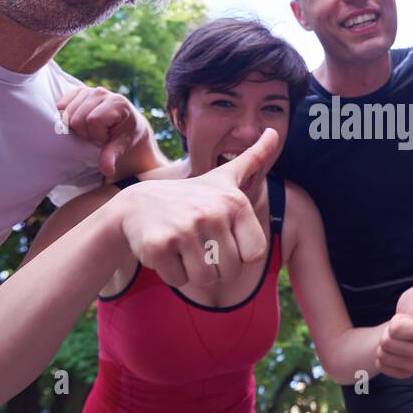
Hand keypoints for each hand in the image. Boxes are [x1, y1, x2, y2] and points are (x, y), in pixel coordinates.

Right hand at [57, 85, 151, 177]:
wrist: (125, 123)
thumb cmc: (125, 135)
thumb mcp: (122, 146)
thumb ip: (111, 156)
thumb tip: (107, 170)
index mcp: (117, 102)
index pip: (92, 121)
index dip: (97, 135)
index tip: (106, 138)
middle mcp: (102, 92)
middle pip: (76, 119)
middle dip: (85, 133)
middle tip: (97, 135)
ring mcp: (88, 90)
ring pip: (65, 113)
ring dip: (76, 126)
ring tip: (90, 128)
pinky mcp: (77, 92)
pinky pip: (60, 105)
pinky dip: (66, 117)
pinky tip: (79, 121)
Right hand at [117, 127, 278, 287]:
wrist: (137, 204)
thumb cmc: (191, 196)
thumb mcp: (225, 177)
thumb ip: (255, 158)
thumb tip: (275, 131)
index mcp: (235, 201)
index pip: (254, 255)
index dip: (238, 253)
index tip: (222, 236)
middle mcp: (212, 213)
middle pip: (230, 271)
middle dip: (215, 266)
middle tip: (198, 242)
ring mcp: (185, 229)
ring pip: (205, 279)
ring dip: (193, 271)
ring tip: (183, 246)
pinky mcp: (159, 245)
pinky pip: (178, 281)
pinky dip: (171, 273)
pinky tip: (165, 250)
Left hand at [378, 268, 412, 377]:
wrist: (403, 327)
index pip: (396, 328)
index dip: (395, 321)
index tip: (405, 318)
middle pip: (387, 342)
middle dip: (387, 333)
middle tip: (398, 329)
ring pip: (383, 355)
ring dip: (383, 345)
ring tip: (396, 339)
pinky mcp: (405, 373)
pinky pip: (382, 366)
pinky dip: (382, 358)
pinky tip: (392, 351)